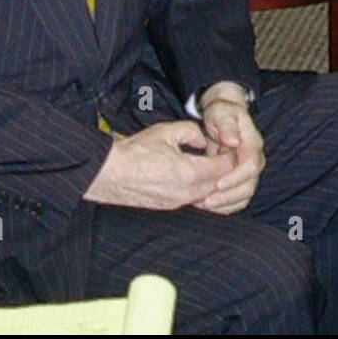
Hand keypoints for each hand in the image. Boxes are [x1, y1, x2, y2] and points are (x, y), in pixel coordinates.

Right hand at [84, 120, 237, 209]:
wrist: (108, 172)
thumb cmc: (135, 151)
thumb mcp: (167, 131)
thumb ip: (192, 132)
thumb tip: (203, 140)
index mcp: (189, 172)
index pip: (225, 168)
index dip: (230, 155)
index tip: (227, 146)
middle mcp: (186, 192)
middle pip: (220, 184)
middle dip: (224, 170)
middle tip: (222, 155)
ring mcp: (177, 202)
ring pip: (207, 195)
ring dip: (212, 181)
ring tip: (208, 164)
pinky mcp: (168, 207)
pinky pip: (193, 200)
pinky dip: (199, 190)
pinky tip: (193, 177)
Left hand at [196, 85, 264, 215]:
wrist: (223, 116)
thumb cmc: (221, 113)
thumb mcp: (221, 113)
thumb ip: (226, 125)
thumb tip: (233, 142)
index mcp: (253, 144)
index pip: (250, 166)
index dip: (235, 178)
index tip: (217, 184)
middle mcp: (254, 160)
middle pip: (249, 185)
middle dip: (229, 196)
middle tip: (206, 201)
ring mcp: (248, 171)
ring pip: (244, 195)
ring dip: (226, 203)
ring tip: (204, 204)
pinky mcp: (240, 179)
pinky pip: (238, 198)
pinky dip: (225, 205)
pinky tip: (208, 205)